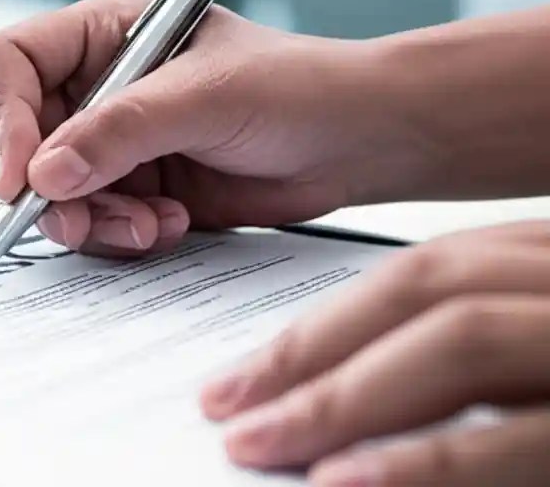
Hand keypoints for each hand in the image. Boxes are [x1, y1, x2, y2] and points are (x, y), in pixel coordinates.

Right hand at [0, 0, 412, 253]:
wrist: (359, 142)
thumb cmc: (297, 87)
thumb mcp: (206, 97)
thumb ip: (120, 132)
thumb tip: (42, 175)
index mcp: (101, 32)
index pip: (10, 64)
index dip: (3, 119)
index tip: (18, 177)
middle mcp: (95, 84)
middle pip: (18, 138)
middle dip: (44, 185)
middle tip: (76, 218)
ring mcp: (111, 141)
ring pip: (50, 191)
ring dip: (89, 219)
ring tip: (147, 223)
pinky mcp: (132, 188)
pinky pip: (91, 221)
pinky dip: (119, 233)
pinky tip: (170, 223)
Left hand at [200, 220, 549, 485]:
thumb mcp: (533, 362)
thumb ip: (445, 374)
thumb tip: (325, 410)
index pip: (421, 276)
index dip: (320, 327)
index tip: (238, 377)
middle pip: (424, 294)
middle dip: (310, 352)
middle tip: (223, 406)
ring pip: (459, 341)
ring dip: (343, 397)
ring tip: (257, 443)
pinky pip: (517, 437)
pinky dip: (424, 461)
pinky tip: (341, 481)